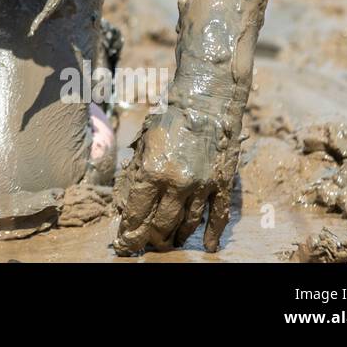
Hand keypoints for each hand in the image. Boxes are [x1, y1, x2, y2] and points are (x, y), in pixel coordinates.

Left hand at [112, 102, 241, 254]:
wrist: (205, 101)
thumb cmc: (170, 118)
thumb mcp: (144, 142)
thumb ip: (137, 172)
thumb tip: (127, 201)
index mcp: (152, 171)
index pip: (137, 212)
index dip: (129, 232)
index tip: (124, 243)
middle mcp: (177, 182)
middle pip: (162, 224)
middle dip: (151, 238)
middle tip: (145, 245)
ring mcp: (202, 185)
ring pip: (188, 224)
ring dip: (177, 237)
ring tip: (169, 244)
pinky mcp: (222, 183)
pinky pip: (218, 215)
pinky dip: (213, 233)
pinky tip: (208, 246)